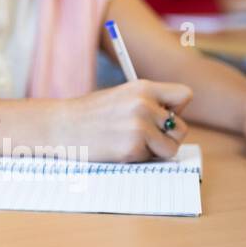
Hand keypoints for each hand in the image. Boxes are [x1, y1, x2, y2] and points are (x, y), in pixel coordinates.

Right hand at [62, 79, 192, 161]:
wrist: (60, 127)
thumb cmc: (89, 115)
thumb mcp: (121, 96)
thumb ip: (147, 104)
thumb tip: (175, 120)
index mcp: (143, 87)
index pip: (185, 95)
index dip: (176, 109)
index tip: (159, 116)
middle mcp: (144, 104)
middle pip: (182, 127)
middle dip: (166, 136)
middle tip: (142, 136)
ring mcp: (139, 126)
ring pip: (171, 147)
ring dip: (155, 150)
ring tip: (130, 143)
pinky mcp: (133, 147)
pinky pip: (152, 159)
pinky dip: (139, 158)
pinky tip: (119, 149)